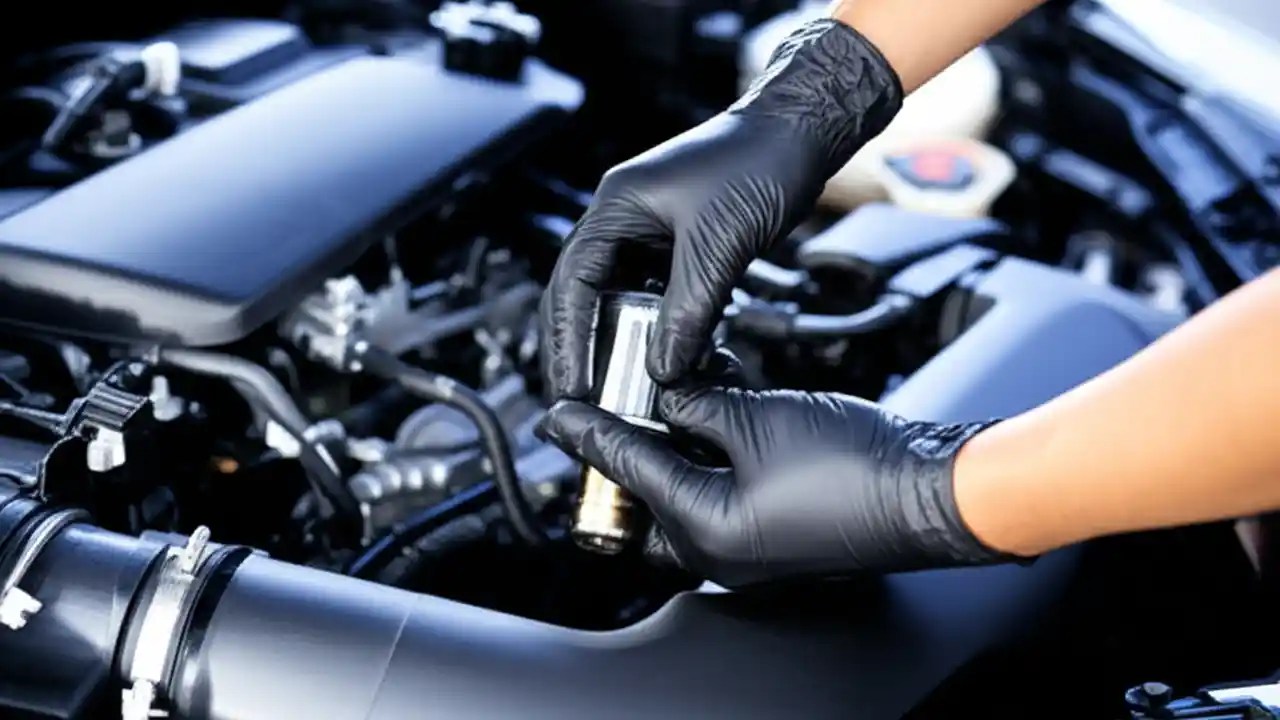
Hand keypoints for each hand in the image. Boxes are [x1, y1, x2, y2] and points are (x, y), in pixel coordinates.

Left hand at [539, 386, 1009, 587]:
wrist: (929, 487)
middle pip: (649, 493)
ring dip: (679, 434)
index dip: (590, 435)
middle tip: (615, 402)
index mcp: (704, 531)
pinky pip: (727, 482)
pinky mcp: (778, 521)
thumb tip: (665, 395)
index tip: (559, 415)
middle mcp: (721, 548)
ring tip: (674, 384)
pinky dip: (716, 443)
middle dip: (633, 442)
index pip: (629, 473)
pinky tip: (719, 395)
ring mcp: (752, 539)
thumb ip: (695, 406)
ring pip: (688, 483)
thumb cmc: (850, 465)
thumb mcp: (754, 420)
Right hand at [540, 19, 902, 398]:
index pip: (571, 283)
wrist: (803, 131)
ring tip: (624, 389)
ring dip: (624, 342)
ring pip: (623, 300)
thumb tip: (662, 370)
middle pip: (586, 295)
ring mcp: (652, 232)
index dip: (566, 340)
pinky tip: (671, 359)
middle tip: (584, 399)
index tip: (570, 387)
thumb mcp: (718, 245)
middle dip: (584, 348)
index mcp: (616, 208)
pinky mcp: (683, 245)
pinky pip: (658, 296)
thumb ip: (686, 311)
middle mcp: (625, 220)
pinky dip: (661, 328)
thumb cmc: (759, 162)